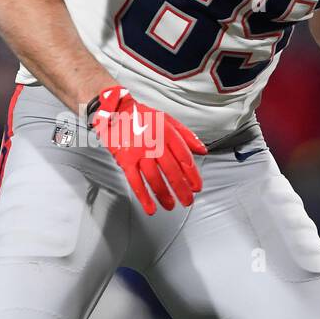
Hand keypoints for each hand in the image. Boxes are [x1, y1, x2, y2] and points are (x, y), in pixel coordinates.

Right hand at [88, 85, 206, 214]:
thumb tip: (202, 150)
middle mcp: (154, 143)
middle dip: (181, 189)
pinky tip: (151, 207)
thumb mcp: (168, 120)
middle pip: (172, 171)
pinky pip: (135, 181)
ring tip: (171, 205)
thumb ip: (187, 135)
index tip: (196, 186)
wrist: (116, 111)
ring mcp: (139, 152)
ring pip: (154, 178)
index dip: (192, 175)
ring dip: (164, 195)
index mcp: (167, 133)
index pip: (184, 157)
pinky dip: (143, 197)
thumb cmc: (143, 117)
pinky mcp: (125, 160)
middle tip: (187, 201)